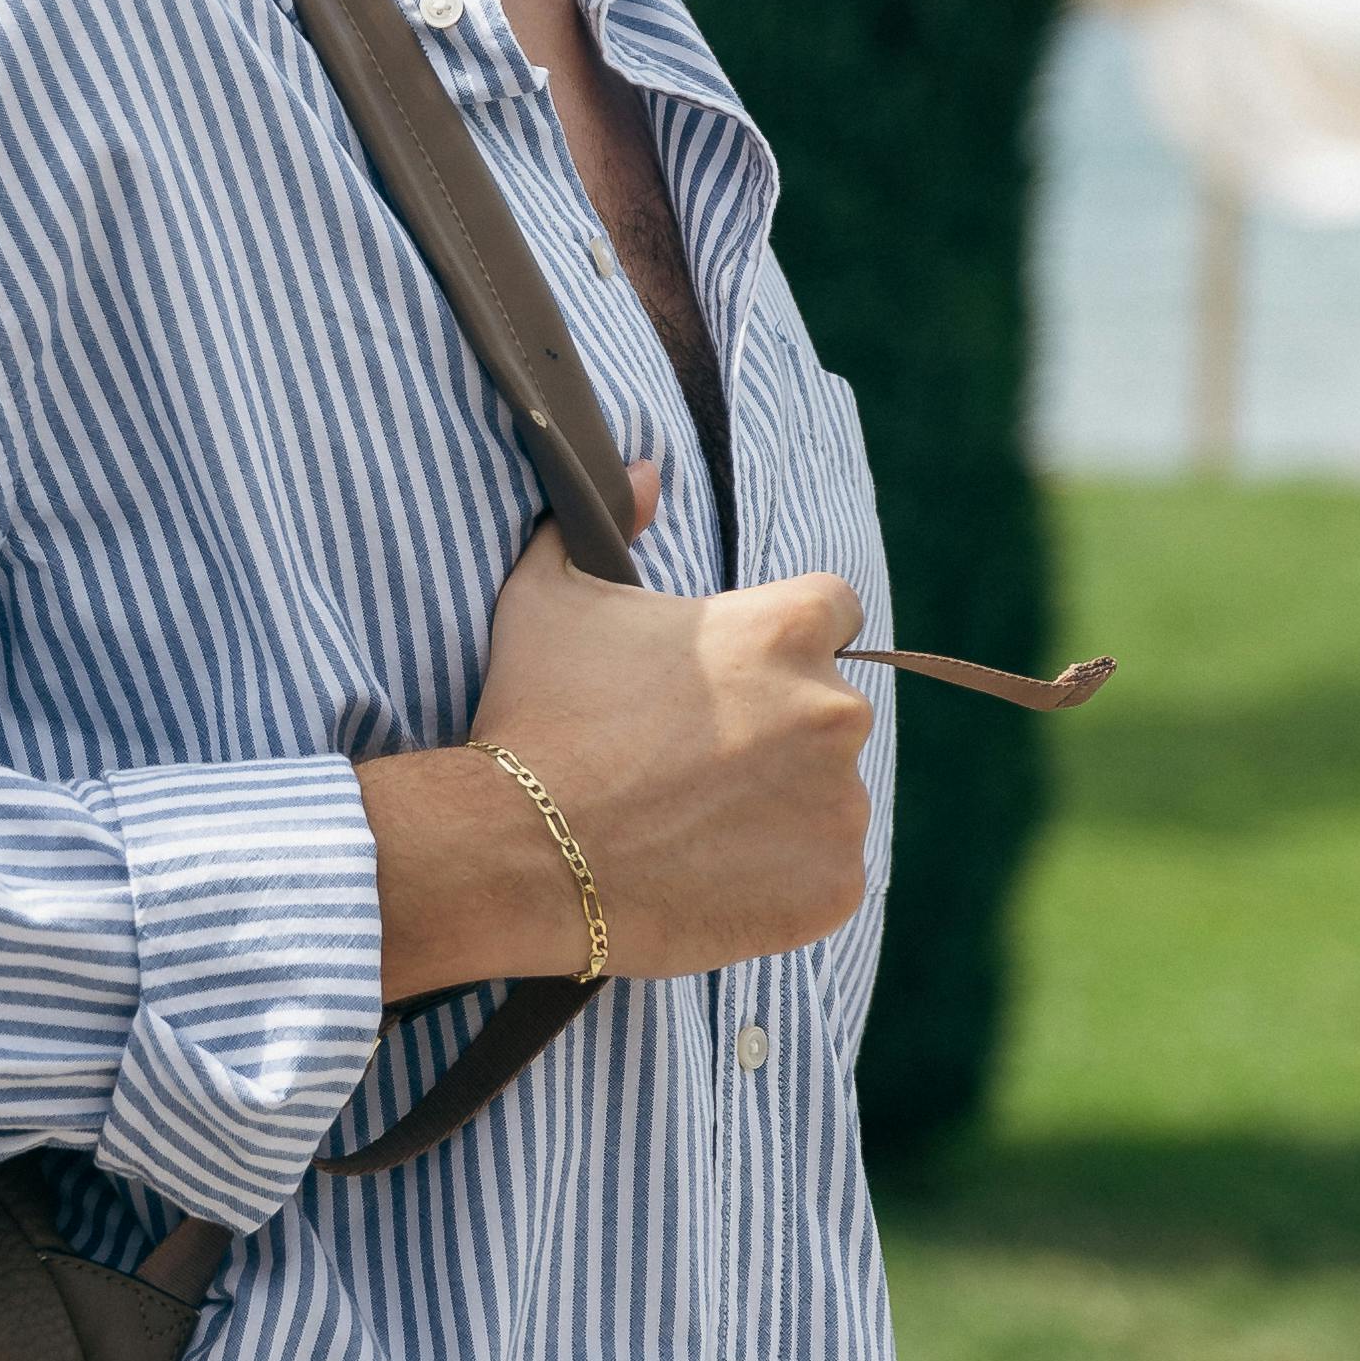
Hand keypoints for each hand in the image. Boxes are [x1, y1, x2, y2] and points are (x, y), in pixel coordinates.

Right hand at [354, 466, 873, 993]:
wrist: (519, 850)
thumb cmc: (535, 713)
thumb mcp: (551, 593)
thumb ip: (607, 519)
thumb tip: (644, 471)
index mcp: (787, 628)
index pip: (833, 612)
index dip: (781, 642)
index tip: (733, 679)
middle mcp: (834, 710)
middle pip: (827, 712)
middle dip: (775, 734)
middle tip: (691, 766)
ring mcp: (840, 806)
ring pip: (827, 799)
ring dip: (779, 810)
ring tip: (691, 831)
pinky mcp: (833, 889)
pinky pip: (824, 880)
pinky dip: (781, 885)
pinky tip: (708, 881)